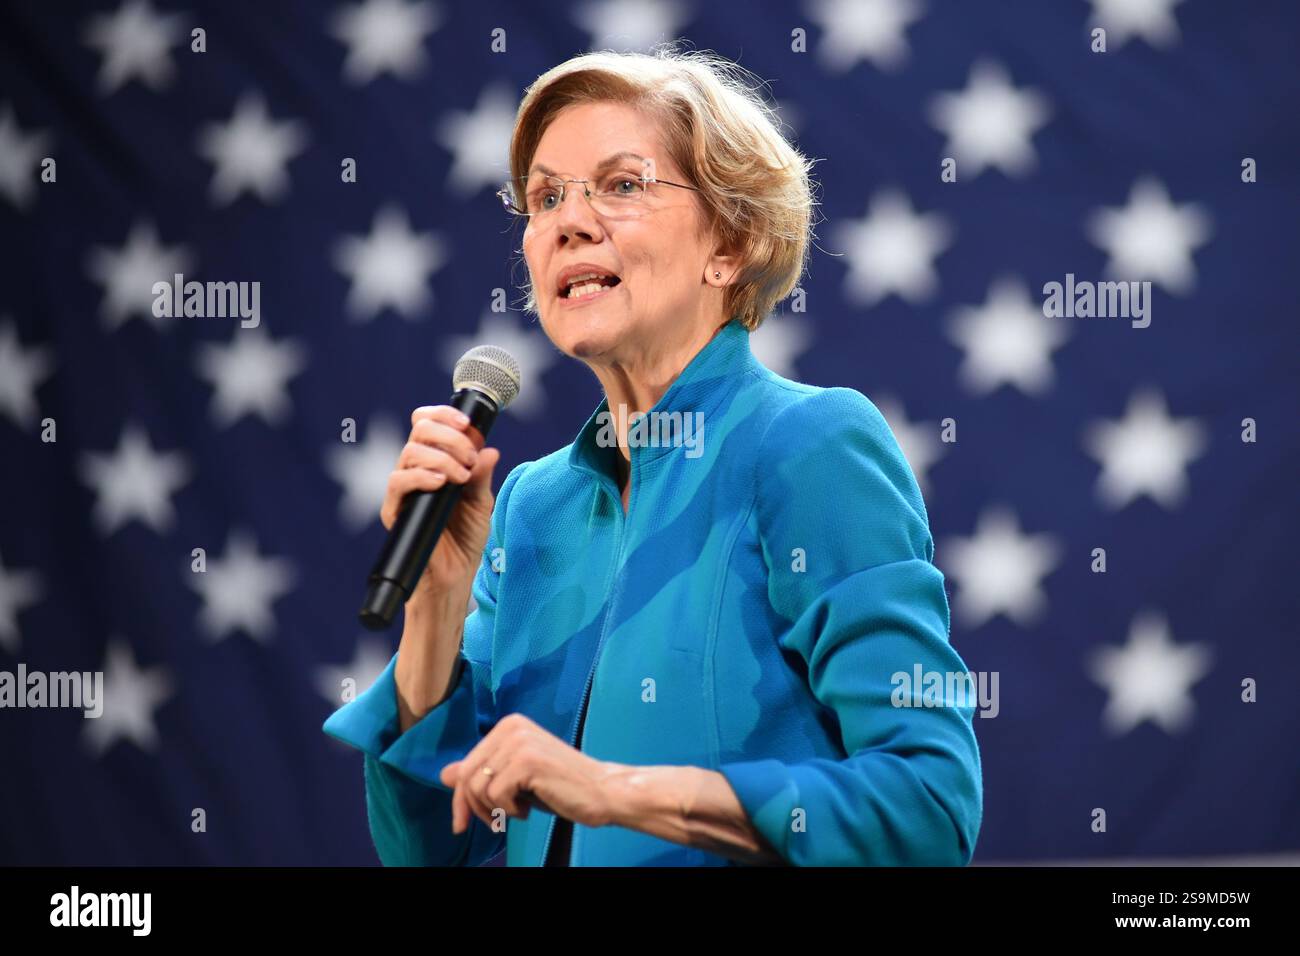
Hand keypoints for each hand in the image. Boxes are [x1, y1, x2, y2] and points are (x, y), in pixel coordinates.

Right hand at [380, 405, 500, 599]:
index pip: (428, 423)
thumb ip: (483, 476)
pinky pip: (398, 481)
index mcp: (436, 461)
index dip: (444, 415)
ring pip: (410, 452)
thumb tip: (490, 450)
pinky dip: (420, 476)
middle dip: (449, 436)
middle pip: (419, 430)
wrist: (455, 574)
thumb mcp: (482, 503)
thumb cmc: (467, 537)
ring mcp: (404, 489)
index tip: (467, 423)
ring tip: (461, 476)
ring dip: (441, 457)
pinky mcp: (395, 510)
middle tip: (470, 458)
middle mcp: (417, 470)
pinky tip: (441, 482)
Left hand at [439, 713, 619, 833]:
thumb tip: (444, 774)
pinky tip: (527, 810)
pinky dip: (508, 811)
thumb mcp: (515, 779)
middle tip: (492, 825)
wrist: (601, 792)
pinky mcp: (527, 760)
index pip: (467, 764)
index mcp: (509, 725)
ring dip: (493, 811)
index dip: (460, 798)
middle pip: (467, 776)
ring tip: (516, 813)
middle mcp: (512, 726)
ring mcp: (520, 741)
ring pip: (477, 786)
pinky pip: (495, 793)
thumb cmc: (560, 787)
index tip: (462, 824)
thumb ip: (482, 773)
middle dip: (472, 808)